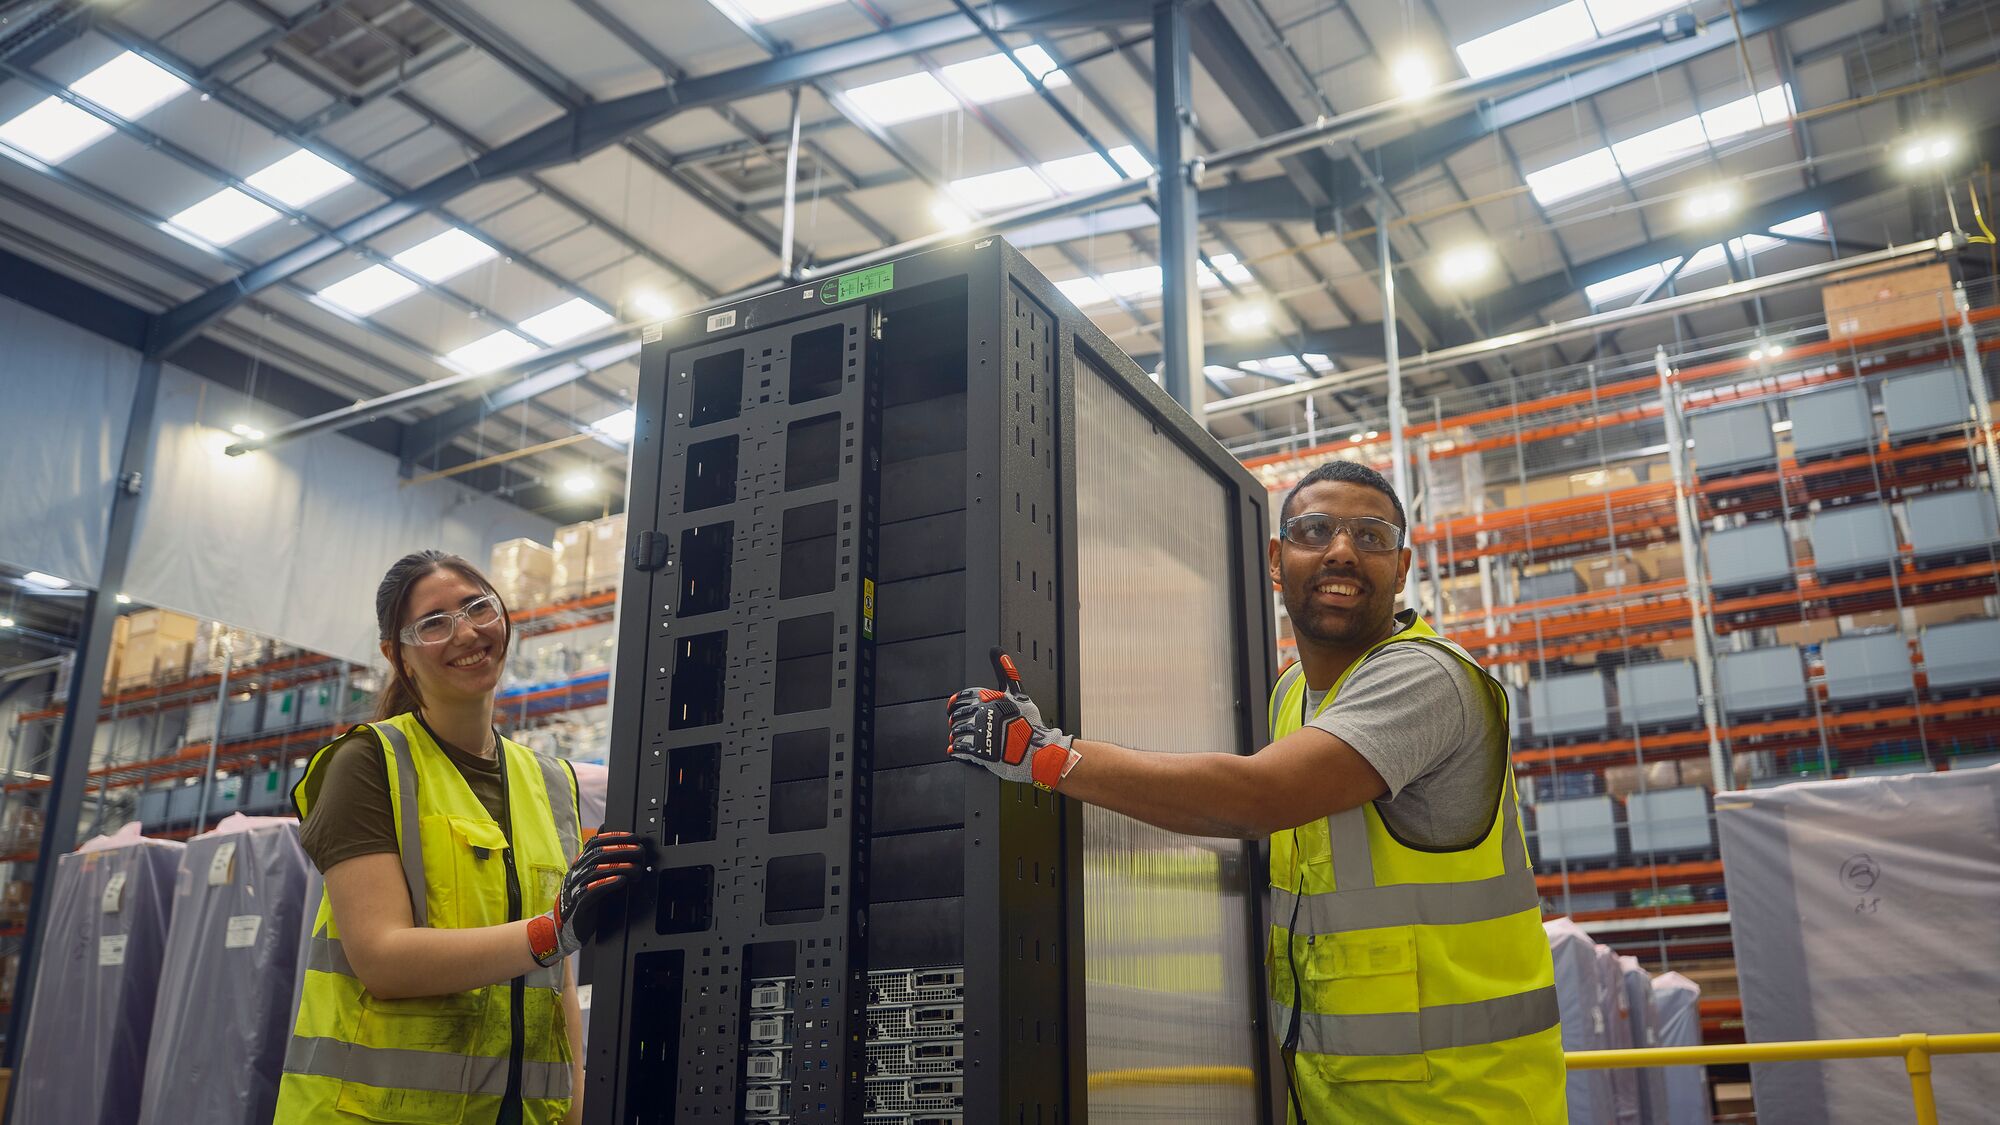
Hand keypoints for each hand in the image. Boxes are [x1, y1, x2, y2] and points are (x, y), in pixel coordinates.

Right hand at [527, 830, 650, 966]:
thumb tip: (619, 844)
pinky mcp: (579, 904)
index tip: (632, 837)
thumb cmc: (585, 902)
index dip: (613, 837)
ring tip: (634, 867)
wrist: (566, 929)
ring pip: (595, 871)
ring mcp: (575, 888)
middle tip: (638, 851)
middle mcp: (576, 873)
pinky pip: (591, 891)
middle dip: (621, 850)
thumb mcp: (595, 879)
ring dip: (618, 866)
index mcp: (580, 865)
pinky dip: (607, 883)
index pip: (594, 843)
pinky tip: (620, 880)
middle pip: (597, 854)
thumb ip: (605, 863)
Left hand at [946, 649, 1079, 790]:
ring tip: (960, 737)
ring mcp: (980, 732)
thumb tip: (997, 651)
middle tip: (958, 724)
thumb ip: (1007, 672)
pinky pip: (958, 748)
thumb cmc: (1029, 723)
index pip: (962, 697)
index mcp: (989, 698)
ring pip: (957, 732)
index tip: (952, 708)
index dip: (955, 703)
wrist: (1037, 750)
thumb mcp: (1019, 693)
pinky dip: (955, 749)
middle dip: (957, 720)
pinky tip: (957, 749)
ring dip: (956, 735)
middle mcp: (982, 713)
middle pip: (958, 715)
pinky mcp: (979, 751)